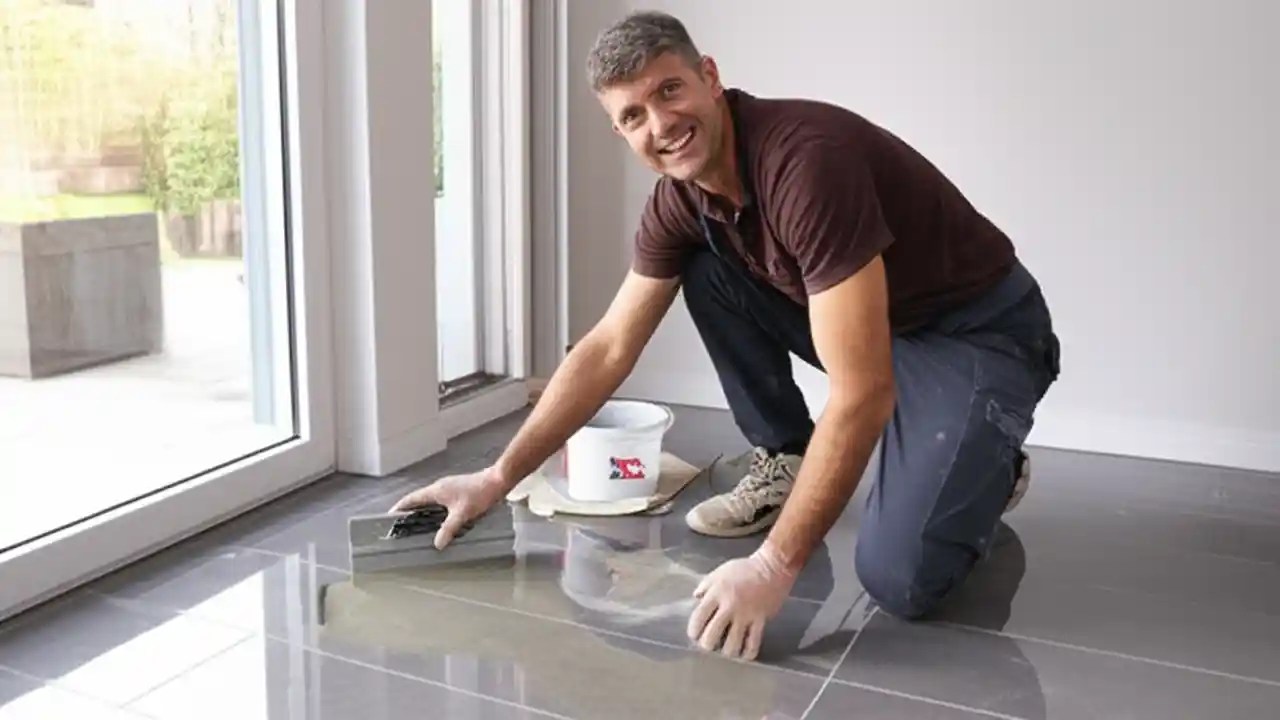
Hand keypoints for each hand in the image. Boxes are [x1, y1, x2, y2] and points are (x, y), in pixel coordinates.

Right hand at [389, 468, 507, 549]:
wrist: (498, 481)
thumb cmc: (480, 494)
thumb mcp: (462, 514)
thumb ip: (448, 529)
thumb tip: (437, 544)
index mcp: (436, 490)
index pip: (411, 499)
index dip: (399, 508)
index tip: (389, 517)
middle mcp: (439, 488)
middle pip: (419, 500)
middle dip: (409, 513)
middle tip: (402, 527)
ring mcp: (449, 489)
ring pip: (430, 502)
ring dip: (423, 512)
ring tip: (418, 527)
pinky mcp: (457, 492)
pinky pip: (440, 503)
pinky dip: (435, 512)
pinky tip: (440, 522)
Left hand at [687, 540, 797, 659]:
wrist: (772, 567)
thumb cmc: (744, 569)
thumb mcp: (719, 572)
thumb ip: (705, 586)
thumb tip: (695, 598)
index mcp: (716, 593)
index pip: (699, 617)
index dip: (693, 630)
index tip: (694, 635)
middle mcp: (729, 607)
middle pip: (712, 635)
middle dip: (707, 644)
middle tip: (709, 645)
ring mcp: (746, 615)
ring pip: (732, 644)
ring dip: (727, 651)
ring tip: (726, 650)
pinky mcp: (761, 620)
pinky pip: (753, 643)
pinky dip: (748, 653)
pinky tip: (744, 655)